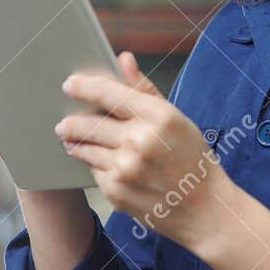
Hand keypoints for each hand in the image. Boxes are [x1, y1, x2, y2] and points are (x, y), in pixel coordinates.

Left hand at [55, 51, 239, 246]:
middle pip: (88, 123)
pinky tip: (106, 166)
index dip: (84, 87)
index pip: (108, 93)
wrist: (205, 210)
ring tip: (74, 141)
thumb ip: (144, 89)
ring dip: (77, 144)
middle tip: (64, 123)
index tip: (70, 84)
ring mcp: (126, 168)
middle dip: (71, 122)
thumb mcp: (175, 119)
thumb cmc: (191, 159)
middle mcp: (140, 141)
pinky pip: (94, 171)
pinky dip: (96, 167)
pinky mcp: (116, 192)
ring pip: (85, 148)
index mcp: (158, 116)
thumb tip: (122, 59)